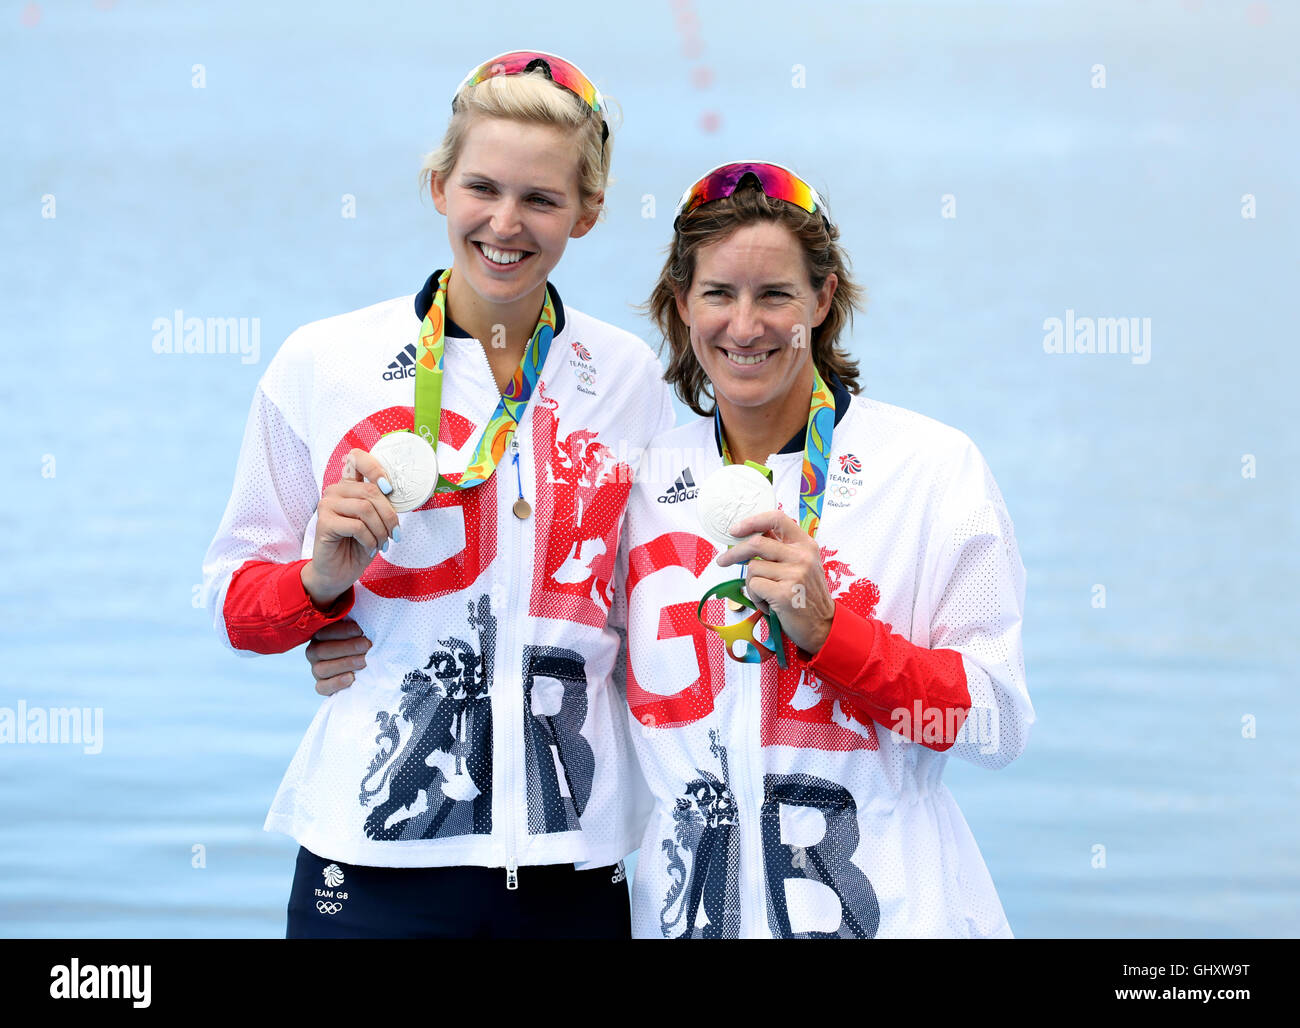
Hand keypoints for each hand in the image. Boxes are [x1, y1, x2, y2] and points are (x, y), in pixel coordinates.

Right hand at [301, 448, 399, 605]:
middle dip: (389, 515)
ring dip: (380, 530)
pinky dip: (370, 539)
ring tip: (382, 543)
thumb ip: (380, 503)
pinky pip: (357, 526)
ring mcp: (327, 505)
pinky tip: (369, 548)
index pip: (358, 459)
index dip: (377, 470)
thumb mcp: (376, 521)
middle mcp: (336, 490)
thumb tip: (395, 492)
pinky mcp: (324, 522)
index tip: (389, 489)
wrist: (339, 572)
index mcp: (349, 485)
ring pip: (365, 508)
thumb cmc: (359, 545)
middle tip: (394, 534)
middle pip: (371, 491)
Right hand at [305, 618, 372, 695]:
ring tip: (363, 661)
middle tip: (366, 646)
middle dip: (347, 647)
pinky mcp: (321, 686)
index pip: (324, 632)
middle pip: (322, 651)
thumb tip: (363, 620)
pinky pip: (322, 687)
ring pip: (322, 669)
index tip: (360, 630)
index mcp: (320, 634)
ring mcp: (316, 670)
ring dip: (345, 664)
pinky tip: (351, 678)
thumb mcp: (358, 630)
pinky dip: (336, 683)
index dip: (342, 631)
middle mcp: (313, 652)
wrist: (363, 663)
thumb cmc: (361, 641)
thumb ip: (356, 625)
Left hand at [715, 510, 835, 653]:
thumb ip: (781, 550)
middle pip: (757, 543)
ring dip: (752, 584)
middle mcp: (802, 556)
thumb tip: (749, 538)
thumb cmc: (807, 595)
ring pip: (752, 568)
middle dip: (734, 553)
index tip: (736, 530)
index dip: (752, 522)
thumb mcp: (802, 565)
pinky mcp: (784, 593)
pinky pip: (754, 587)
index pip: (776, 519)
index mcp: (805, 545)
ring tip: (765, 595)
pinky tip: (769, 605)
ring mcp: (795, 574)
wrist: (823, 625)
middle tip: (723, 561)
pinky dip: (755, 598)